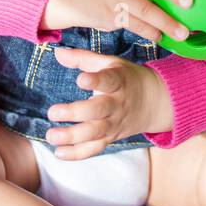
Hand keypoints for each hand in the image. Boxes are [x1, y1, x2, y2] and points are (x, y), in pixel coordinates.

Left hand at [45, 48, 172, 158]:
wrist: (154, 101)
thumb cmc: (125, 78)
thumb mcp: (110, 63)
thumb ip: (83, 58)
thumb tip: (57, 52)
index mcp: (118, 81)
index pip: (108, 80)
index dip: (95, 80)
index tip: (80, 79)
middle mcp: (117, 104)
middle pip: (99, 111)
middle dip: (75, 113)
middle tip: (52, 112)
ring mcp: (114, 124)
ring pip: (95, 133)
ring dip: (72, 136)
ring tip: (51, 135)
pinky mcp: (110, 137)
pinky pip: (94, 148)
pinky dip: (77, 153)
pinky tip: (58, 152)